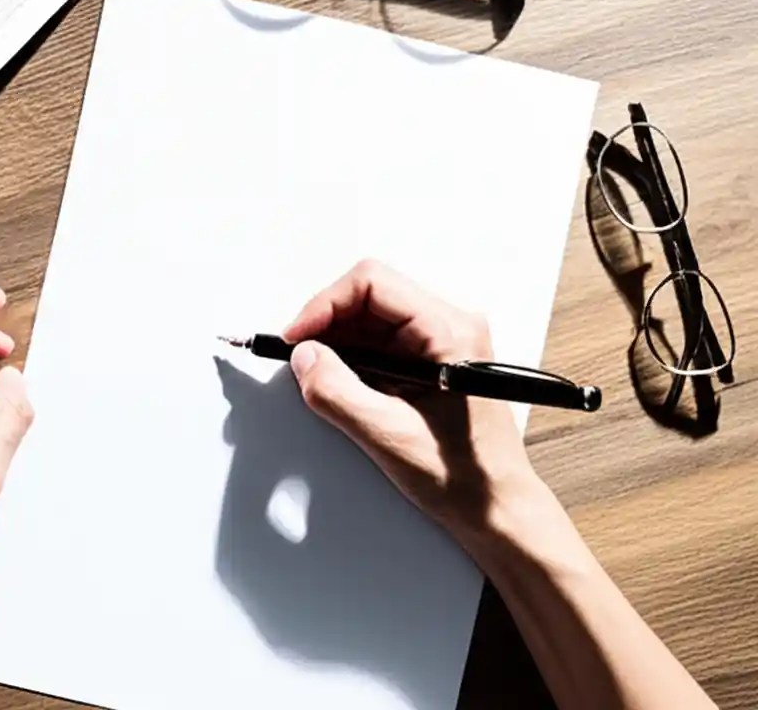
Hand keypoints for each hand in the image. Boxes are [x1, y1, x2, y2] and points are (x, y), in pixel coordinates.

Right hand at [283, 260, 538, 541]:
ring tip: (315, 375)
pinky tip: (339, 384)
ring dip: (335, 341)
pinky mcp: (430, 361)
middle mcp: (449, 327)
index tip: (295, 337)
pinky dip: (349, 357)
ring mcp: (440, 343)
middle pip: (369, 295)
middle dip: (325, 322)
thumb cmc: (464, 477)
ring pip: (370, 318)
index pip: (372, 284)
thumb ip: (338, 393)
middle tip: (298, 357)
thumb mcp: (389, 435)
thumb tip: (304, 358)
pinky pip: (379, 342)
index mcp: (450, 332)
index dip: (324, 305)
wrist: (495, 507)